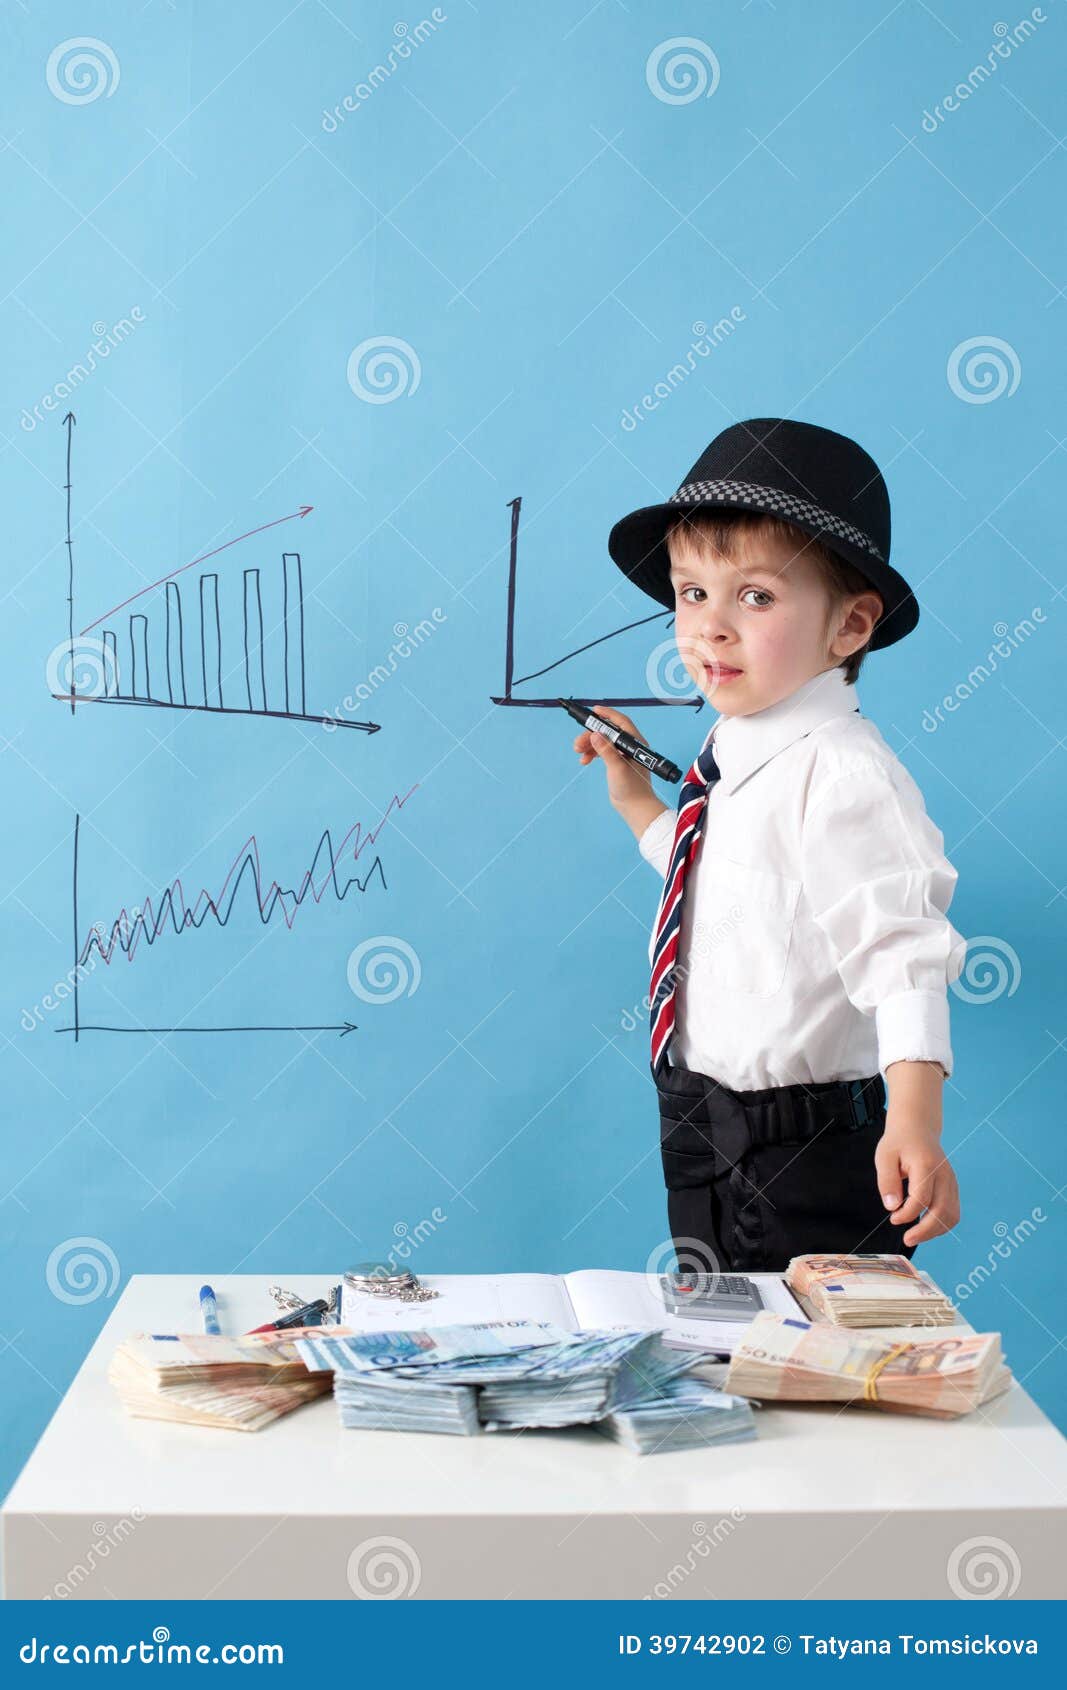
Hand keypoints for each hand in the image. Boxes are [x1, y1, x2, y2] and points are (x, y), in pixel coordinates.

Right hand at [573, 705, 667, 838]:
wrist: (635, 808)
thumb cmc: (632, 789)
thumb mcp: (617, 768)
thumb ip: (606, 750)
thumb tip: (595, 734)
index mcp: (635, 744)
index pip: (621, 723)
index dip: (608, 715)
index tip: (594, 711)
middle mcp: (630, 747)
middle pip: (608, 733)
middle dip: (592, 735)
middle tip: (577, 742)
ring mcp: (623, 755)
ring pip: (603, 742)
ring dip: (589, 745)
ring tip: (578, 752)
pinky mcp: (616, 764)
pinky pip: (602, 752)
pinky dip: (592, 754)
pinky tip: (584, 761)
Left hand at [874, 1119, 959, 1246]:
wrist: (918, 1128)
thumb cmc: (899, 1142)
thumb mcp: (884, 1157)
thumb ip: (887, 1181)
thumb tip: (892, 1207)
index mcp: (926, 1165)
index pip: (922, 1198)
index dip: (908, 1214)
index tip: (893, 1218)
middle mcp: (944, 1175)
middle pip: (942, 1211)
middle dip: (925, 1231)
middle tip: (907, 1239)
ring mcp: (951, 1181)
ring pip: (951, 1215)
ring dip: (934, 1231)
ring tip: (915, 1236)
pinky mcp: (953, 1187)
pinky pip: (953, 1212)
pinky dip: (941, 1224)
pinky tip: (925, 1227)